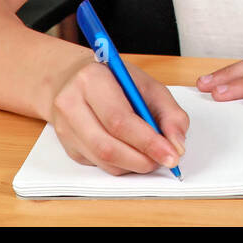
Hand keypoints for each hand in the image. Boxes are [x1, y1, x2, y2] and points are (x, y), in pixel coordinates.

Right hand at [48, 56, 189, 175]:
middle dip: (142, 159)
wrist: (74, 78)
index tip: (171, 154)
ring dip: (134, 165)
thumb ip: (169, 113)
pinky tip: (132, 152)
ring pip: (103, 160)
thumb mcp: (147, 85)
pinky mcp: (67, 146)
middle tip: (165, 160)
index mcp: (92, 80)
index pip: (119, 120)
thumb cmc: (113, 79)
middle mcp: (71, 104)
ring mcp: (65, 128)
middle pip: (108, 146)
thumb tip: (177, 144)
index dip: (148, 142)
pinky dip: (122, 164)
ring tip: (152, 157)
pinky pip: (98, 165)